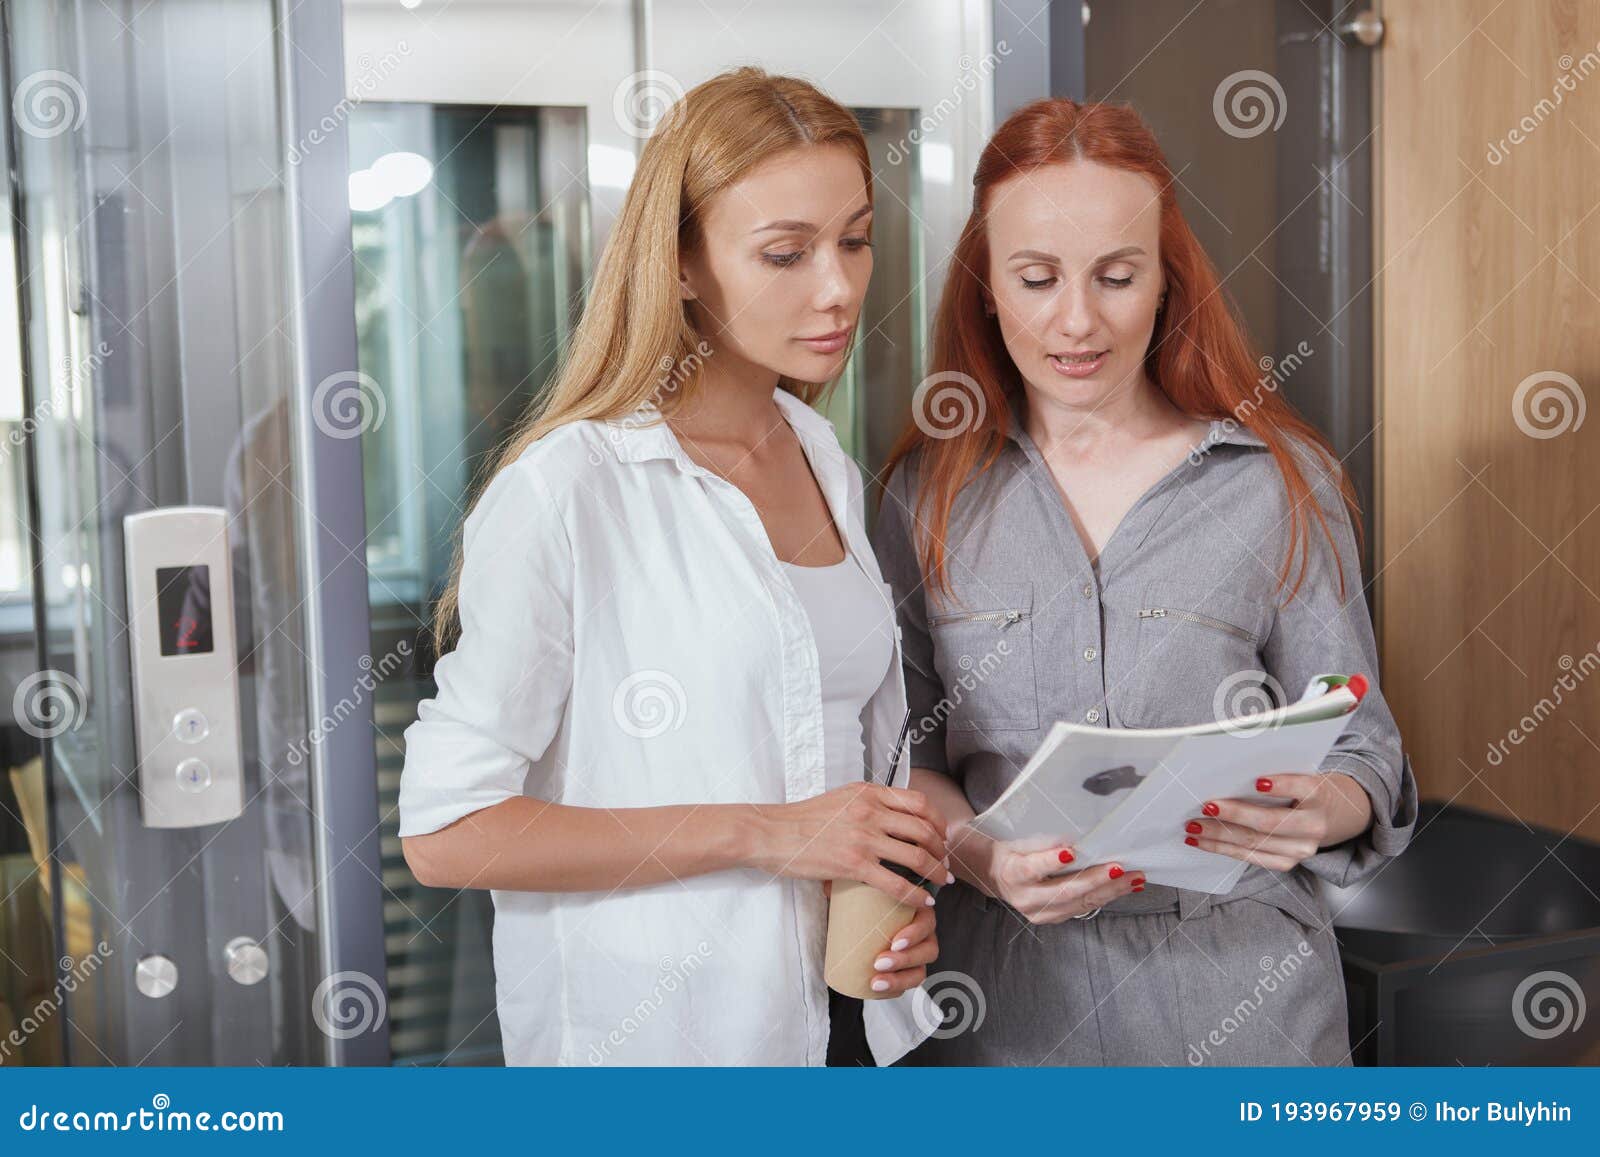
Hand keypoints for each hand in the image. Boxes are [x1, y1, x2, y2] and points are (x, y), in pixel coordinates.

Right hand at [752, 782, 952, 907]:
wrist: (771, 833)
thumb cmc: (801, 820)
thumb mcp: (840, 799)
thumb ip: (866, 805)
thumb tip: (888, 820)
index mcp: (868, 793)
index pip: (918, 802)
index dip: (938, 821)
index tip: (942, 836)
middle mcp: (870, 811)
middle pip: (924, 829)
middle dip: (942, 850)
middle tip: (945, 863)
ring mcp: (863, 838)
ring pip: (916, 855)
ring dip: (936, 872)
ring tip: (941, 882)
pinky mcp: (854, 864)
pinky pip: (896, 883)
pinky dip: (915, 895)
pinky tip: (923, 901)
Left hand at [821, 882, 937, 995]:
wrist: (855, 921)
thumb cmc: (862, 902)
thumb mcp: (858, 889)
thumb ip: (850, 882)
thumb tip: (830, 886)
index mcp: (917, 910)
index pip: (926, 922)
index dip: (915, 934)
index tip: (894, 942)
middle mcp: (923, 933)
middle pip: (928, 950)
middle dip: (905, 959)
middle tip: (878, 962)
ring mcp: (917, 953)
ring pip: (920, 971)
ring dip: (900, 978)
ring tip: (876, 981)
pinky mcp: (907, 970)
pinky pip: (909, 983)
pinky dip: (896, 989)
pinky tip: (879, 990)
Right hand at [947, 820, 1143, 924]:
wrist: (990, 872)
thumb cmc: (1007, 847)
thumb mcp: (1013, 838)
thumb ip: (1037, 839)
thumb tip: (1073, 832)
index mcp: (1011, 873)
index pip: (1031, 868)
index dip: (1051, 861)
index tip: (1072, 851)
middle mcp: (1025, 897)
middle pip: (1063, 891)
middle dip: (1095, 880)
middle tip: (1119, 868)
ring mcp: (1039, 912)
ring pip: (1079, 904)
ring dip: (1110, 891)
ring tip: (1134, 878)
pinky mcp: (1051, 917)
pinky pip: (1082, 909)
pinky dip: (1106, 897)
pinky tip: (1125, 888)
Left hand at [1183, 772, 1373, 870]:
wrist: (1334, 814)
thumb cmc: (1307, 787)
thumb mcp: (1303, 774)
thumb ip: (1277, 772)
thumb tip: (1229, 769)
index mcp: (1321, 796)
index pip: (1303, 788)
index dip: (1283, 785)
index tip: (1258, 781)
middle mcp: (1314, 826)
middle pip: (1270, 822)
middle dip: (1234, 814)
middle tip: (1206, 805)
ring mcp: (1301, 849)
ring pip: (1255, 843)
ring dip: (1218, 835)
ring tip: (1193, 826)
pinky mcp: (1288, 863)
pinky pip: (1251, 857)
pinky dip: (1222, 849)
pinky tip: (1201, 841)